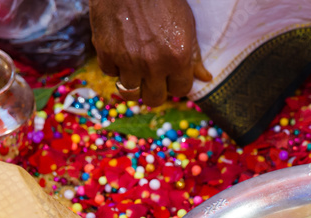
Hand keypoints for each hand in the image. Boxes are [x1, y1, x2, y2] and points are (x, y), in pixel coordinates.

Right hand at [90, 0, 211, 106]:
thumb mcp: (186, 24)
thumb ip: (193, 55)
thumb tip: (205, 78)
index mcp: (178, 58)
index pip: (180, 91)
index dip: (175, 84)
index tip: (171, 76)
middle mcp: (153, 64)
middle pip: (154, 99)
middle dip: (154, 91)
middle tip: (152, 78)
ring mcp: (128, 60)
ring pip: (130, 93)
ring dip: (133, 84)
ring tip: (135, 71)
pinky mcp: (106, 52)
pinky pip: (110, 73)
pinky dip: (114, 65)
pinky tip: (119, 51)